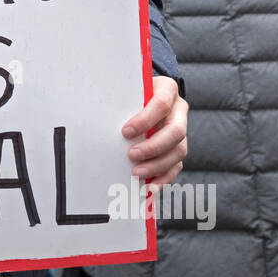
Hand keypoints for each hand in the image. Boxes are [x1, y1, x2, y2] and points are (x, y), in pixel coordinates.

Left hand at [122, 76, 187, 191]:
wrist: (143, 96)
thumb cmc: (130, 94)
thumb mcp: (127, 91)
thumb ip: (120, 101)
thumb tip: (96, 118)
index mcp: (167, 89)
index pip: (161, 104)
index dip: (145, 120)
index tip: (125, 132)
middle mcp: (179, 109)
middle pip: (176, 131)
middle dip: (153, 147)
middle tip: (131, 155)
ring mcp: (182, 128)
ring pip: (179, 151)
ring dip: (157, 165)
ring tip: (136, 173)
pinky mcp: (178, 147)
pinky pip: (177, 165)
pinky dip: (163, 178)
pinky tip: (149, 186)